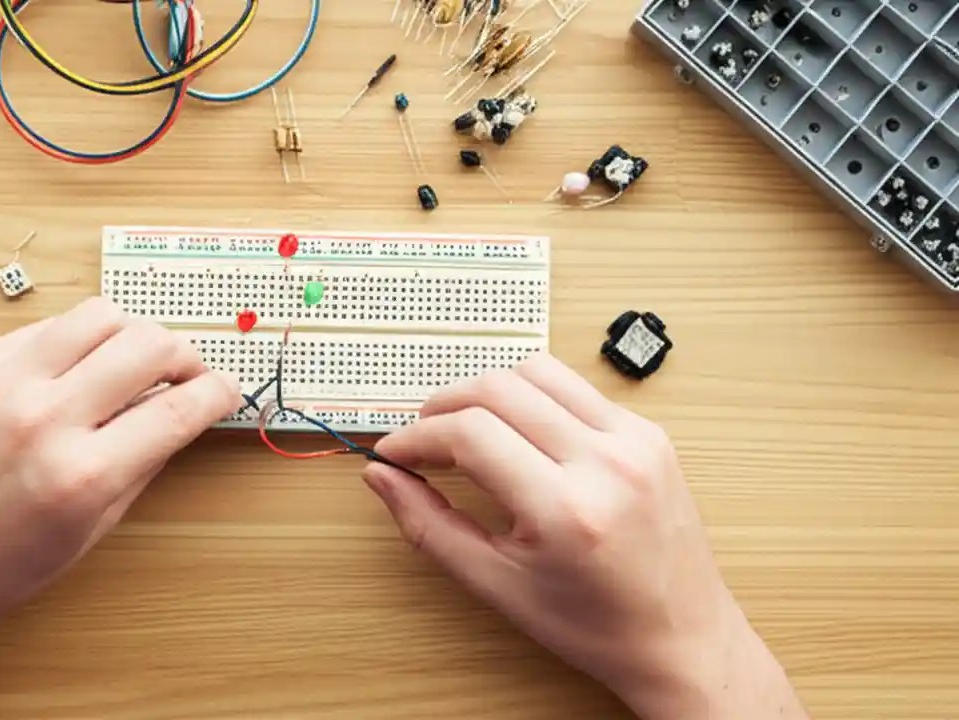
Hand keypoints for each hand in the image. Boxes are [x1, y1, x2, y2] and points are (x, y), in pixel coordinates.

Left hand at [0, 297, 240, 638]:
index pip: (179, 408)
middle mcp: (45, 419)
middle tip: (185, 374)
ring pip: (101, 315)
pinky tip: (76, 369)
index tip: (226, 390)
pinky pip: (46, 328)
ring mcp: (3, 384)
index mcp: (84, 474)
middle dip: (185, 355)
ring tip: (132, 362)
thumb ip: (144, 461)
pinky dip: (76, 343)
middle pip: (149, 345)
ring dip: (132, 334)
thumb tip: (182, 410)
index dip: (218, 392)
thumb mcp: (93, 528)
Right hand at [362, 354, 805, 719]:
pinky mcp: (650, 434)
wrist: (681, 641)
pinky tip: (521, 436)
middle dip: (444, 406)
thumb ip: (429, 526)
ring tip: (467, 429)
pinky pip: (575, 388)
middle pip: (497, 387)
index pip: (469, 433)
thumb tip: (384, 477)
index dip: (417, 437)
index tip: (396, 453)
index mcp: (566, 509)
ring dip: (488, 390)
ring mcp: (635, 441)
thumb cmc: (595, 625)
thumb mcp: (497, 586)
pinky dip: (534, 400)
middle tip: (423, 440)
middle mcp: (606, 462)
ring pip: (537, 370)